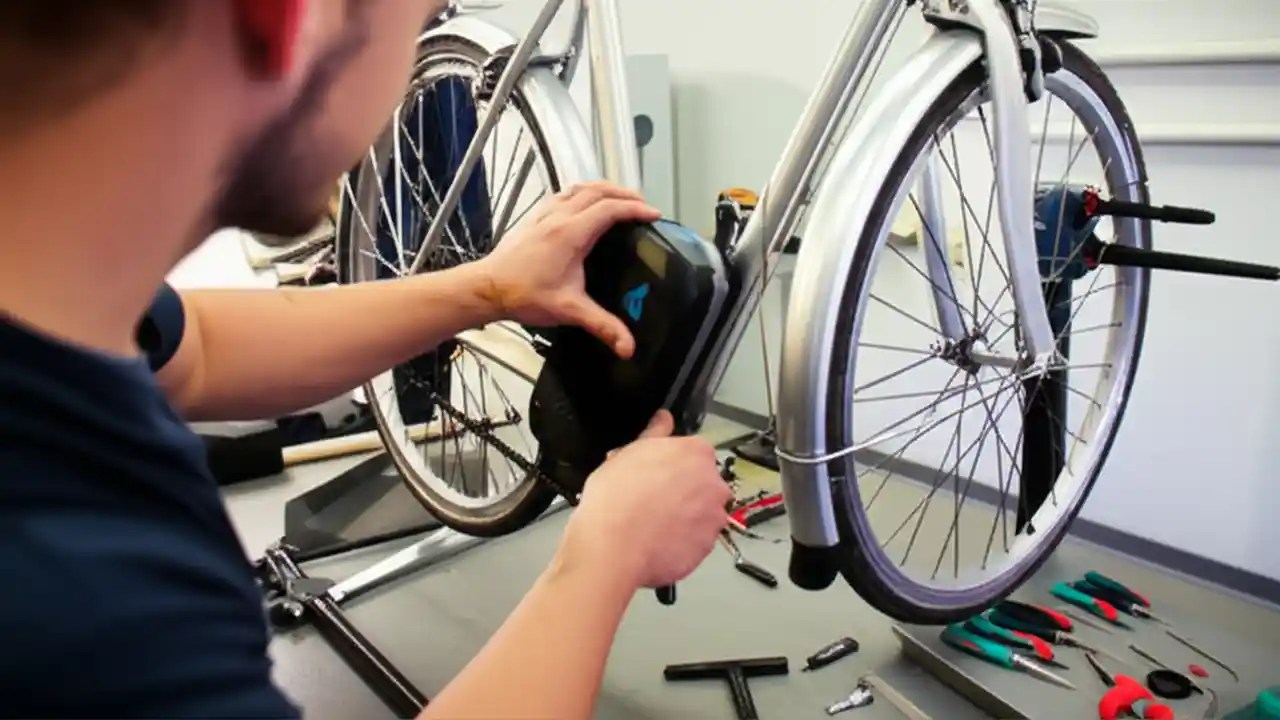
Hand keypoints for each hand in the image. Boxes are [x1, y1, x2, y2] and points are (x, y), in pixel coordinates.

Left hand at [476, 181, 660, 357]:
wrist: (487, 288)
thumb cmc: (523, 295)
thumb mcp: (568, 310)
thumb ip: (602, 326)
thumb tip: (627, 346)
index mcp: (570, 233)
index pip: (610, 209)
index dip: (636, 209)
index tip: (653, 215)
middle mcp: (558, 216)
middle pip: (598, 190)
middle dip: (625, 194)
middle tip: (644, 205)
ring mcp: (545, 213)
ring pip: (580, 187)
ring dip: (605, 188)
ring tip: (622, 199)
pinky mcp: (535, 217)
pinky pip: (564, 193)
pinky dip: (584, 192)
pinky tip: (587, 204)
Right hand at [554, 411, 733, 590]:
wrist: (613, 549)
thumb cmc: (615, 499)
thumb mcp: (627, 453)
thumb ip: (654, 434)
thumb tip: (663, 419)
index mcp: (696, 452)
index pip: (693, 452)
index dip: (671, 465)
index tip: (656, 474)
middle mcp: (713, 483)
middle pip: (702, 483)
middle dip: (683, 490)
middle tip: (651, 500)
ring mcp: (714, 517)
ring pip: (702, 513)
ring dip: (685, 517)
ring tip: (653, 524)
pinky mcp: (708, 547)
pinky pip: (697, 540)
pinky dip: (683, 541)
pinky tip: (658, 541)